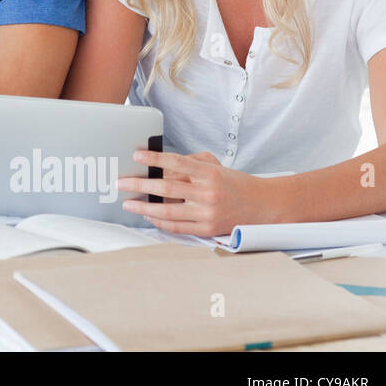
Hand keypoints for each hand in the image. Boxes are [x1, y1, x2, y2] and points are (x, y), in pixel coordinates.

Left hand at [117, 149, 272, 236]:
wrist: (263, 205)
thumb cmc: (235, 183)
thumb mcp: (215, 165)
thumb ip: (190, 162)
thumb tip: (161, 165)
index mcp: (209, 173)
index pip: (176, 162)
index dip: (154, 159)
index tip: (136, 156)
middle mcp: (208, 193)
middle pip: (166, 188)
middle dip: (139, 185)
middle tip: (121, 183)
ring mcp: (207, 214)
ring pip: (168, 211)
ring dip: (144, 208)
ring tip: (128, 204)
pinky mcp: (208, 230)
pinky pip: (177, 227)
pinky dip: (160, 222)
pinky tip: (148, 216)